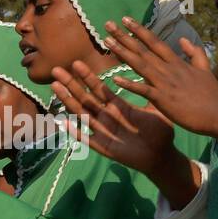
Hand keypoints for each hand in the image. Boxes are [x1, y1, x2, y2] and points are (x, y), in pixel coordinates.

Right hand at [49, 60, 199, 210]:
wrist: (162, 155)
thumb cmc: (161, 132)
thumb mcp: (157, 108)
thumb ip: (150, 92)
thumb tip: (150, 71)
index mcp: (118, 107)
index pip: (99, 89)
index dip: (87, 77)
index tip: (77, 63)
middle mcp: (106, 117)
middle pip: (84, 98)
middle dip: (71, 84)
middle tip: (57, 70)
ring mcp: (102, 131)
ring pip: (81, 114)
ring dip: (68, 101)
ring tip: (56, 87)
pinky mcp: (103, 147)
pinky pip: (86, 138)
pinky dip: (75, 131)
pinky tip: (63, 122)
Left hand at [101, 16, 217, 141]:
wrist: (216, 114)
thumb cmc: (209, 94)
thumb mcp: (205, 69)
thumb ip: (194, 53)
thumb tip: (183, 39)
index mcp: (176, 62)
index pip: (155, 42)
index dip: (140, 30)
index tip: (126, 20)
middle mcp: (168, 69)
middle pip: (143, 49)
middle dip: (125, 36)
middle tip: (108, 24)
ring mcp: (164, 83)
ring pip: (140, 64)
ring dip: (123, 52)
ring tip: (107, 41)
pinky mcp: (162, 98)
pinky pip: (143, 90)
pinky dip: (130, 84)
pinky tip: (115, 79)